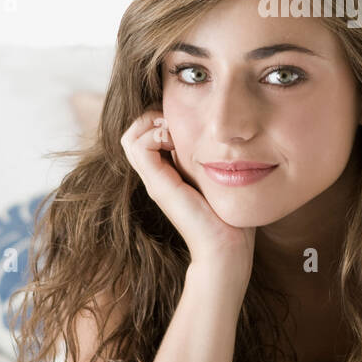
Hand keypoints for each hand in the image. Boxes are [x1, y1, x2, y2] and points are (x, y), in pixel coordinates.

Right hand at [121, 111, 255, 276]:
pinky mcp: (157, 185)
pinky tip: (178, 142)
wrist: (226, 247)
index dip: (162, 116)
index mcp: (168, 170)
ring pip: (131, 135)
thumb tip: (219, 131)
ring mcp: (154, 180)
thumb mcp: (218, 174)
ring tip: (176, 130)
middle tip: (179, 121)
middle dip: (154, 115)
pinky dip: (155, 134)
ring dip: (152, 122)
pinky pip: (139, 146)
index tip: (187, 119)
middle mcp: (156, 174)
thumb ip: (212, 155)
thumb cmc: (229, 213)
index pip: (146, 130)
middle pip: (134, 130)